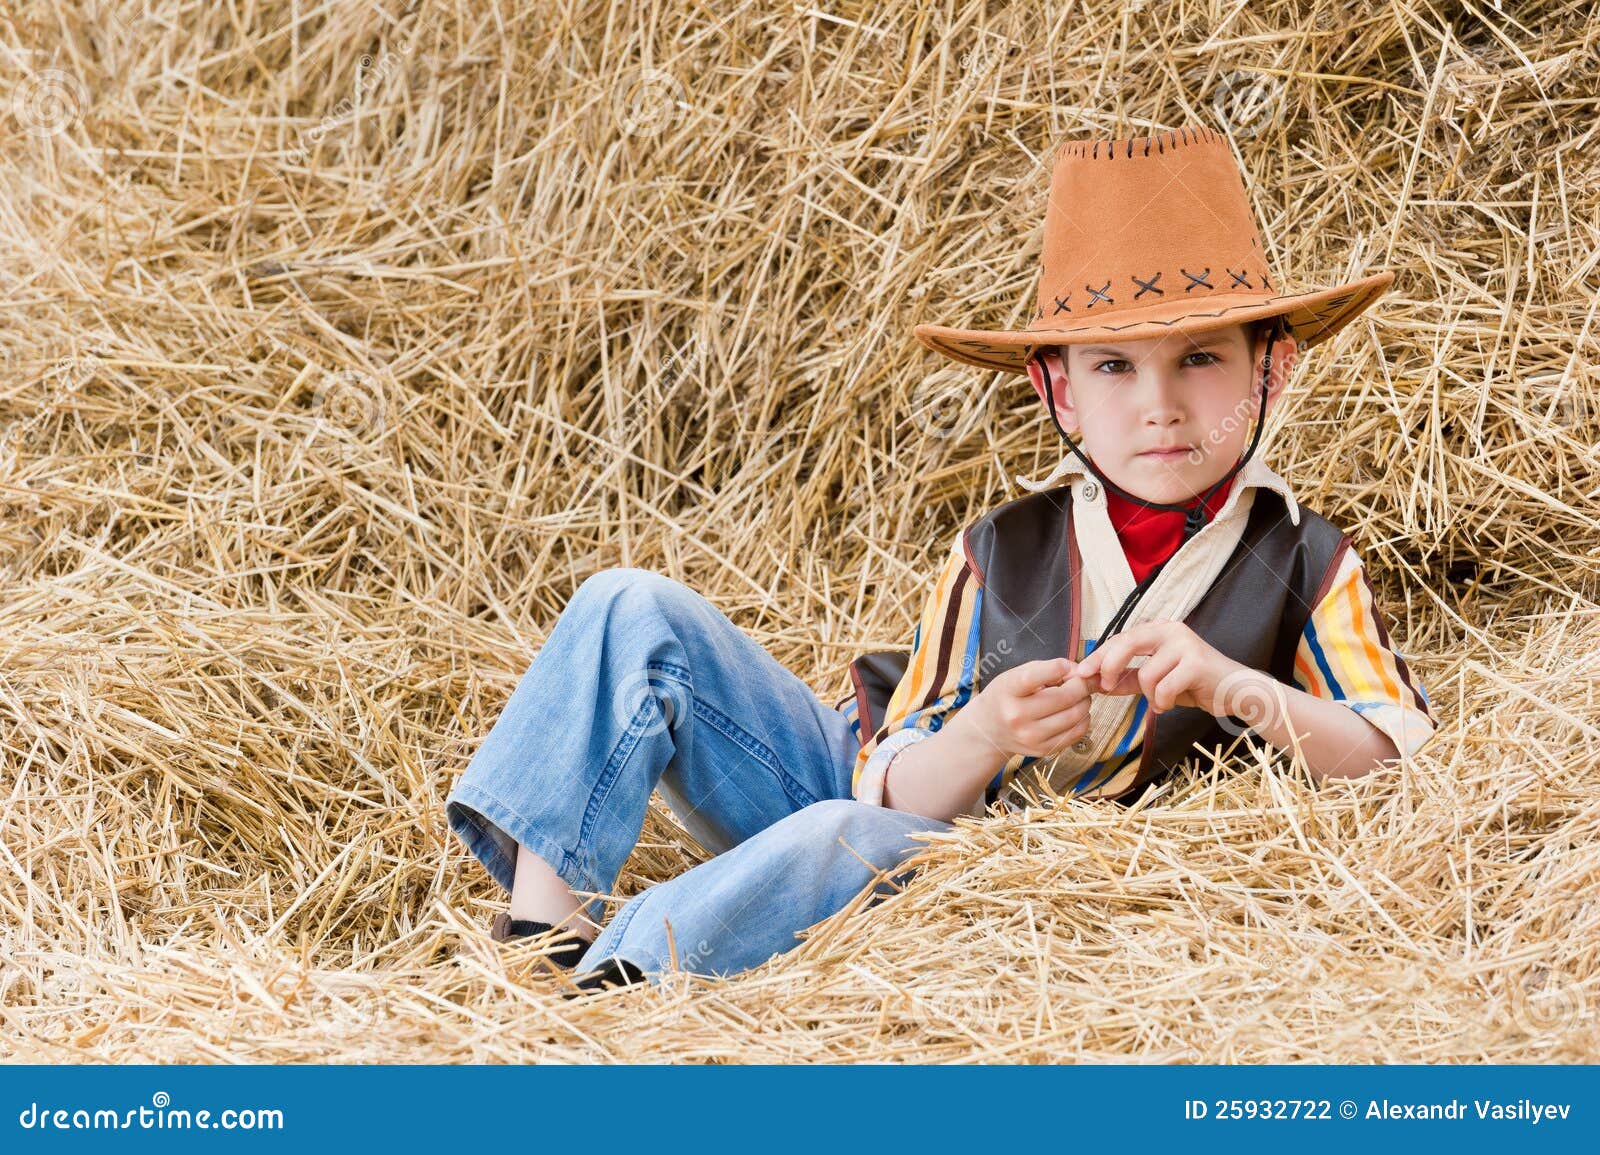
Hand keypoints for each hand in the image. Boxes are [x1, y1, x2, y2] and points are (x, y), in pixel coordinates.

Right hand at [947, 657, 1093, 759]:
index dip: (1056, 668)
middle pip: (1064, 697)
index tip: (1067, 666)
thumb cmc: (1006, 696)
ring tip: (1079, 696)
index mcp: (1008, 691)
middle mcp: (1017, 716)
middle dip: (1082, 685)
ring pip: (1076, 715)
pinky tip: (1074, 711)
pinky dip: (1083, 718)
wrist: (989, 730)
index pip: (1033, 678)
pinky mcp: (1043, 750)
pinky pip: (1077, 732)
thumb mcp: (1016, 674)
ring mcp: (1031, 736)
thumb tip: (1080, 672)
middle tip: (1083, 681)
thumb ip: (1047, 668)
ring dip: (1085, 701)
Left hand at [1071, 621, 1243, 717]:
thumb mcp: (1154, 682)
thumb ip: (1127, 679)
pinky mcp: (1196, 662)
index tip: (1081, 673)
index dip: (1098, 656)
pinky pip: (1164, 687)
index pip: (1119, 639)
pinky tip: (1171, 705)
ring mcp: (1185, 643)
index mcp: (1158, 630)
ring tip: (1162, 701)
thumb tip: (1095, 683)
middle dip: (1108, 667)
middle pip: (1126, 643)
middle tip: (1103, 687)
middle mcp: (1170, 630)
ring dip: (1150, 696)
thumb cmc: (1194, 685)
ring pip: (1146, 674)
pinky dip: (1163, 702)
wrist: (1234, 692)